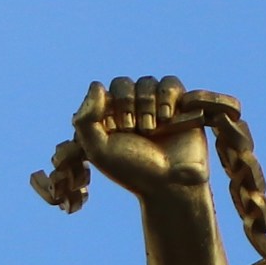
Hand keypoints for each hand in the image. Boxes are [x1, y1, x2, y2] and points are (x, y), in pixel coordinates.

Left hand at [72, 76, 211, 203]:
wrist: (172, 182)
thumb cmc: (134, 170)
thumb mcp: (100, 150)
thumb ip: (86, 119)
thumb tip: (96, 84)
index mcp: (109, 120)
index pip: (103, 93)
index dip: (110, 106)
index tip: (117, 130)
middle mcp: (130, 111)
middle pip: (123, 84)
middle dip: (127, 104)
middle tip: (134, 129)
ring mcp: (154, 106)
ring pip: (146, 82)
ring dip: (147, 104)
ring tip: (152, 129)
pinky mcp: (178, 105)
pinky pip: (170, 83)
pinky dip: (167, 96)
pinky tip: (166, 118)